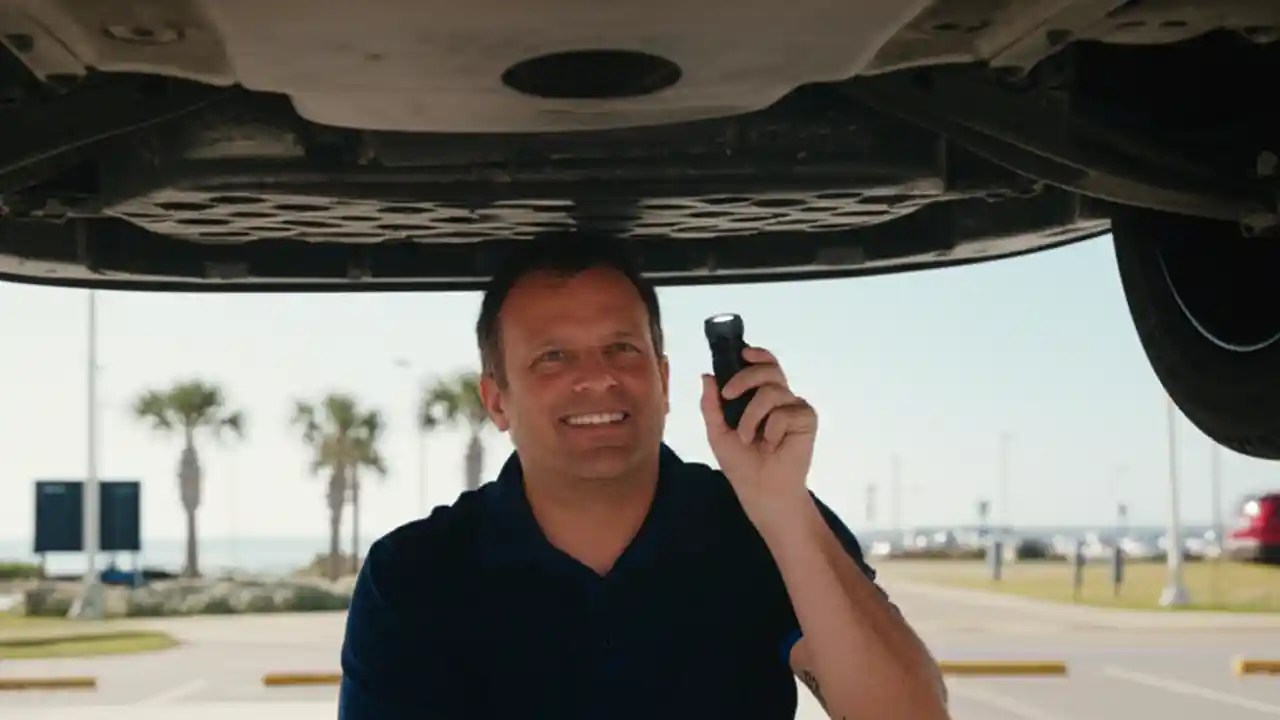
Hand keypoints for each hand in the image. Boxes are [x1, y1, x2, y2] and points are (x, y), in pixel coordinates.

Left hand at [699, 346, 817, 520]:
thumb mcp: (717, 431)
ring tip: (747, 438)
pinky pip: (784, 412)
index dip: (757, 355)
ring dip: (751, 416)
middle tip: (729, 394)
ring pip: (771, 391)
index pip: (764, 366)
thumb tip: (707, 376)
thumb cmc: (741, 463)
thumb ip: (711, 405)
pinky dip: (771, 430)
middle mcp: (780, 398)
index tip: (743, 354)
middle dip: (745, 377)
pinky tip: (773, 446)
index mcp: (761, 397)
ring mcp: (794, 408)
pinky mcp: (806, 419)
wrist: (759, 490)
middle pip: (768, 370)